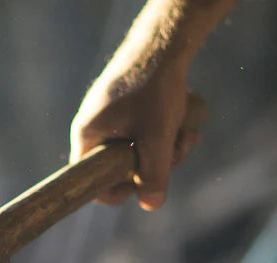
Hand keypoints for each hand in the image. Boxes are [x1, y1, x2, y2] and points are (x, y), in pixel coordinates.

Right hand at [71, 68, 208, 210]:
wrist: (163, 42)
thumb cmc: (154, 87)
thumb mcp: (157, 136)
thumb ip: (153, 173)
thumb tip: (150, 204)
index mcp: (89, 137)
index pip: (93, 183)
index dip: (120, 190)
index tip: (145, 183)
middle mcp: (96, 129)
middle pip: (124, 169)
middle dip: (157, 164)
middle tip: (178, 151)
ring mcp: (114, 119)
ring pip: (142, 152)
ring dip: (169, 148)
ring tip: (187, 132)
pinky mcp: (131, 109)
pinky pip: (148, 133)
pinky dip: (168, 131)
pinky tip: (185, 118)